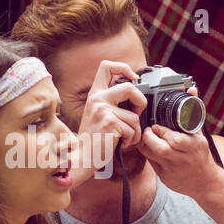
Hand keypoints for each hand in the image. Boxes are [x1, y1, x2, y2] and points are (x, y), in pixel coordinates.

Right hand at [74, 59, 145, 183]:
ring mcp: (103, 110)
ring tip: (122, 137)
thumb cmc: (95, 139)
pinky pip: (133, 130)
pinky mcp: (110, 122)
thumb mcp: (100, 115)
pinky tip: (119, 143)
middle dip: (141, 102)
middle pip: (130, 87)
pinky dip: (131, 140)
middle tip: (136, 115)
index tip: (133, 77)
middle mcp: (97, 98)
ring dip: (135, 131)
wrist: (83, 157)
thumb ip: (113, 103)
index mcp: (95, 94)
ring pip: (134, 116)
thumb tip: (136, 97)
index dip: (123, 67)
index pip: (106, 66)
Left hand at [137, 121, 221, 200]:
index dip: (162, 131)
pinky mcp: (165, 178)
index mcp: (195, 146)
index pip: (176, 139)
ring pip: (151, 155)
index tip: (156, 125)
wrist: (205, 183)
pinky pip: (151, 163)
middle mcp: (185, 159)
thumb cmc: (200, 156)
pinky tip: (150, 149)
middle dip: (149, 137)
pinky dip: (148, 153)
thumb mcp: (201, 137)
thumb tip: (191, 93)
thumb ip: (192, 116)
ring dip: (144, 144)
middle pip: (161, 148)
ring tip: (146, 138)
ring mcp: (173, 170)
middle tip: (147, 131)